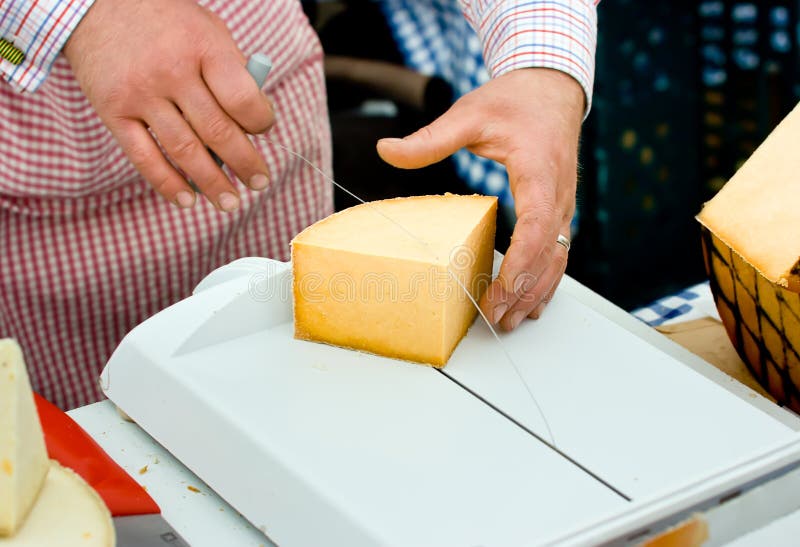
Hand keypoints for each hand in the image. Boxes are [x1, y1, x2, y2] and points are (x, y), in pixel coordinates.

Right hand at [63, 0, 274, 210]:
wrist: (98, 6)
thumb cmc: (166, 22)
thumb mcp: (207, 30)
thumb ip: (233, 71)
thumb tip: (256, 122)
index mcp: (203, 47)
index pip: (242, 99)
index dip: (260, 123)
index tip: (265, 132)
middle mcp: (171, 72)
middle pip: (217, 132)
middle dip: (244, 164)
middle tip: (259, 182)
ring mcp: (140, 94)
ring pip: (184, 151)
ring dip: (211, 183)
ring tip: (230, 202)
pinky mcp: (114, 111)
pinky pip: (144, 157)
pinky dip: (168, 184)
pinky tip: (187, 200)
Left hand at [377, 68, 583, 329]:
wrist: (552, 88)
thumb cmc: (514, 101)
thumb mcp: (468, 114)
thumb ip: (430, 138)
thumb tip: (385, 150)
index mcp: (540, 172)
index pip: (538, 226)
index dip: (522, 262)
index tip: (502, 288)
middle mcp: (559, 194)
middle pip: (551, 253)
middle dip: (525, 290)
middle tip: (497, 319)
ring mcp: (565, 204)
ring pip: (560, 258)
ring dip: (538, 292)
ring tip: (511, 321)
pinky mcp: (561, 209)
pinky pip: (560, 251)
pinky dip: (546, 279)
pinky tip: (531, 301)